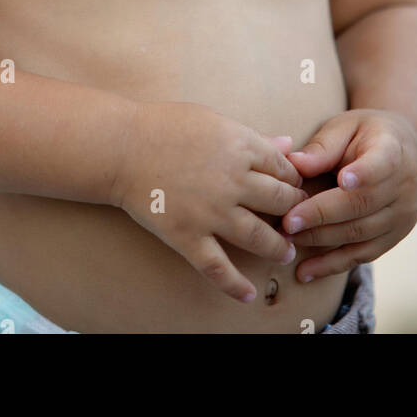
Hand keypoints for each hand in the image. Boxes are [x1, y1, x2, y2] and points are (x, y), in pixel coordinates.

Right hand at [112, 102, 307, 303]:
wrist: (121, 147)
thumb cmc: (166, 126)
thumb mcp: (215, 121)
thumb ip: (254, 136)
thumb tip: (288, 145)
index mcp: (241, 147)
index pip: (283, 169)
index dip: (293, 179)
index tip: (293, 186)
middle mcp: (233, 181)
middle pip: (279, 201)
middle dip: (293, 211)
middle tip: (295, 218)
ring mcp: (211, 212)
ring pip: (259, 237)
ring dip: (277, 247)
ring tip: (285, 252)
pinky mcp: (189, 237)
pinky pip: (218, 268)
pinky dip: (236, 286)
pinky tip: (249, 295)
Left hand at [280, 109, 416, 282]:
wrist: (403, 151)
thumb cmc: (366, 135)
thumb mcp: (346, 126)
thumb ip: (323, 146)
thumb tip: (294, 165)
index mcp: (393, 151)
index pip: (382, 164)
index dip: (364, 173)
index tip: (342, 180)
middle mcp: (403, 187)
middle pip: (362, 205)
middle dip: (322, 214)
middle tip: (288, 221)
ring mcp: (401, 217)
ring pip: (359, 234)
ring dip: (321, 239)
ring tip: (287, 239)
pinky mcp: (392, 239)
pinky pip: (361, 256)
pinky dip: (331, 265)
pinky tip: (305, 272)